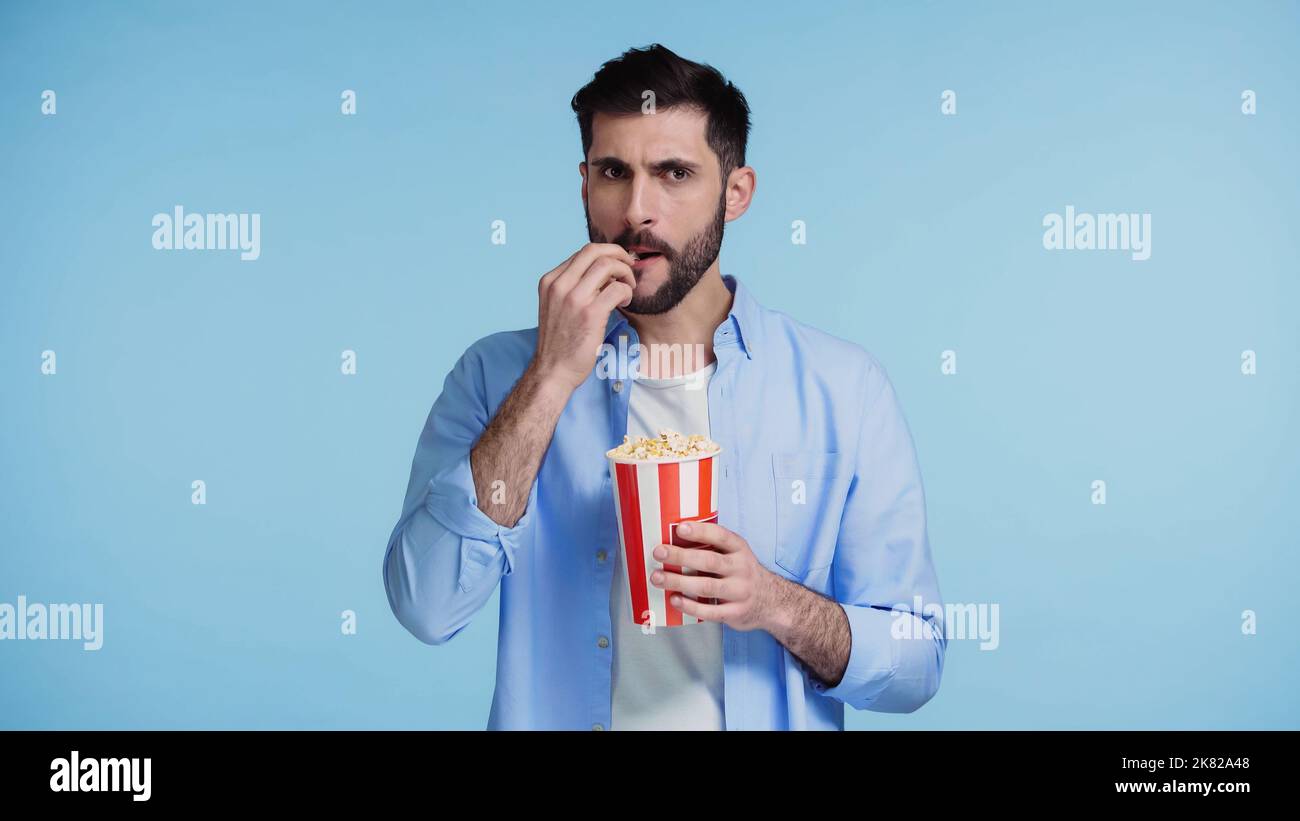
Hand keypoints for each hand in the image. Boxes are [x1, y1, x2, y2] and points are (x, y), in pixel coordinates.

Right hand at [531, 243, 635, 392]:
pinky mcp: (590, 314)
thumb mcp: (557, 306)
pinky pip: (617, 289)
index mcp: (550, 281)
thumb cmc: (560, 342)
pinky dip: (627, 291)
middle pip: (594, 250)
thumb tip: (602, 271)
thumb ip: (572, 287)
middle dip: (618, 254)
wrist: (553, 371)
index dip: (605, 254)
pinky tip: (626, 301)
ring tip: (629, 287)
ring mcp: (573, 298)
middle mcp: (559, 285)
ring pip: (608, 265)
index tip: (618, 265)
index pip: (582, 252)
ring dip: (625, 273)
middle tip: (630, 267)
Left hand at [649, 521, 778, 631]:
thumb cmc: (742, 573)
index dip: (701, 532)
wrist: (772, 602)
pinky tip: (674, 600)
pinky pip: (710, 611)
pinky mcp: (735, 613)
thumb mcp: (736, 554)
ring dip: (678, 582)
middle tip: (658, 552)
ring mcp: (739, 592)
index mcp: (740, 549)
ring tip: (657, 577)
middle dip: (681, 556)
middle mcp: (742, 569)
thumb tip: (674, 539)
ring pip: (707, 587)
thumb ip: (714, 547)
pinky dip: (690, 606)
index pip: (721, 536)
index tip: (680, 528)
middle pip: (710, 561)